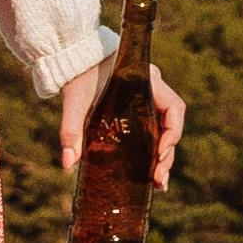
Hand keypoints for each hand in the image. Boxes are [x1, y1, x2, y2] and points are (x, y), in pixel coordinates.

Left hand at [51, 57, 183, 167]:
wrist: (74, 60)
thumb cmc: (78, 76)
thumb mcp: (75, 101)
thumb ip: (71, 130)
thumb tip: (68, 164)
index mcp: (147, 82)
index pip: (174, 107)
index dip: (173, 132)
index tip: (160, 153)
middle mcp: (153, 91)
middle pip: (172, 124)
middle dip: (167, 154)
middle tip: (159, 179)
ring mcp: (148, 100)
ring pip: (165, 129)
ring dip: (164, 155)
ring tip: (159, 182)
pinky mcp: (139, 109)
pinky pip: (154, 128)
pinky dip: (154, 148)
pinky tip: (151, 170)